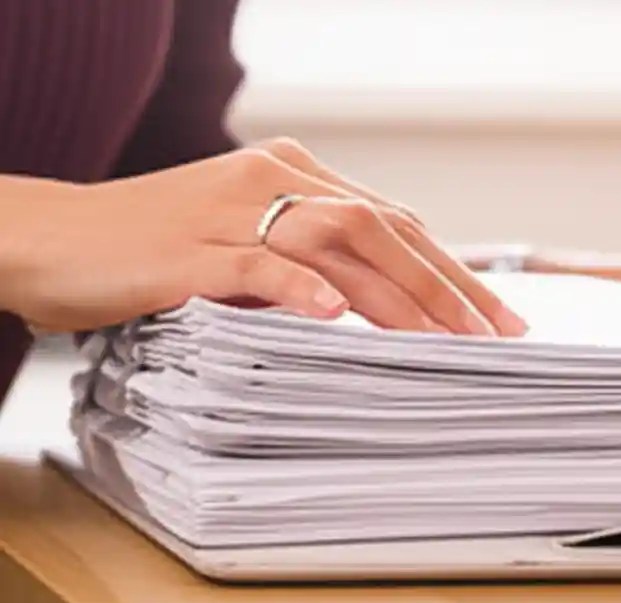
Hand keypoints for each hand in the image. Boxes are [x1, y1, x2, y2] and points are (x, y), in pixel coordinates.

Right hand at [0, 137, 526, 334]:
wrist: (51, 239)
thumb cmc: (152, 253)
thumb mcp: (247, 253)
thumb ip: (308, 268)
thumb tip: (381, 314)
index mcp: (293, 174)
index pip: (393, 221)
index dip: (450, 268)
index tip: (497, 315)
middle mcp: (273, 178)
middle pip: (382, 228)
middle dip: (446, 285)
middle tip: (495, 335)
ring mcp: (231, 208)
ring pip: (337, 241)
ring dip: (399, 293)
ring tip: (445, 339)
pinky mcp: (190, 246)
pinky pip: (257, 263)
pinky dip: (301, 287)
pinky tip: (338, 317)